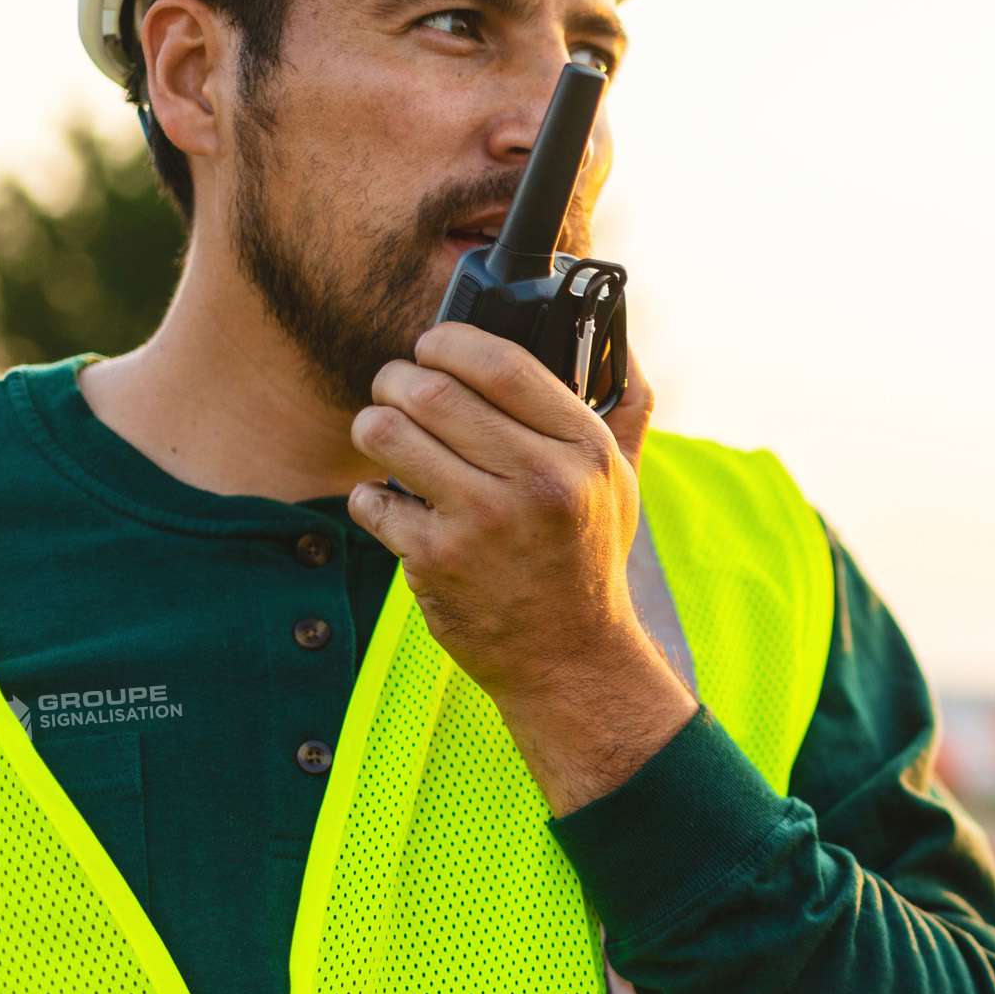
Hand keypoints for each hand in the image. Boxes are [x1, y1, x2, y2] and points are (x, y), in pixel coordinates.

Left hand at [348, 321, 656, 704]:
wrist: (570, 659)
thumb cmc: (587, 557)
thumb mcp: (622, 481)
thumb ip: (624, 405)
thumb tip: (615, 334)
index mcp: (583, 449)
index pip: (501, 363)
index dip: (449, 341)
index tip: (432, 347)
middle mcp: (538, 481)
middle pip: (431, 390)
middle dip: (394, 379)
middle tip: (392, 389)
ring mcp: (483, 522)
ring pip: (388, 433)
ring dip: (371, 425)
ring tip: (381, 433)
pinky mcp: (437, 561)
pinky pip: (372, 499)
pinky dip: (370, 497)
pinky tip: (392, 505)